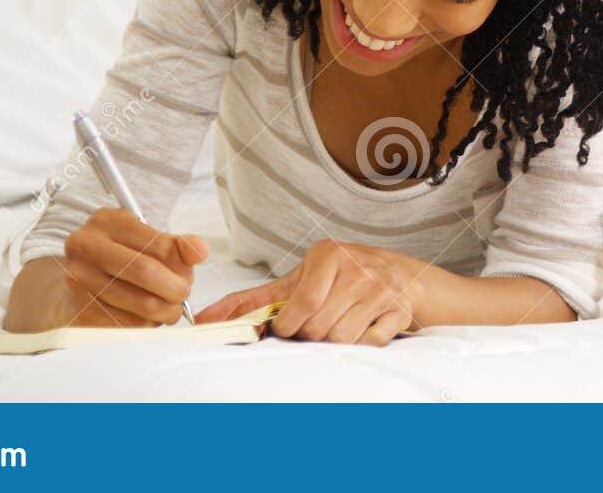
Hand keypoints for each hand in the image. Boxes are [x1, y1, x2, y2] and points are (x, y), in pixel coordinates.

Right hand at [58, 207, 209, 326]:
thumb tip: (201, 250)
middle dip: (176, 289)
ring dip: (166, 311)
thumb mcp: (146, 240)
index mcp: (108, 221)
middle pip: (148, 272)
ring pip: (142, 304)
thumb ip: (177, 245)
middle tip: (182, 295)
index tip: (188, 275)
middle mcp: (86, 246)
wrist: (80, 284)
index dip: (183, 265)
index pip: (160, 245)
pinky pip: (129, 326)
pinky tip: (145, 318)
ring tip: (167, 308)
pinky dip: (147, 326)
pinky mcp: (80, 311)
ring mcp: (79, 280)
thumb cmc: (120, 259)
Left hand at [197, 239, 420, 345]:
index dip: (290, 326)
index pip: (302, 304)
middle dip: (311, 335)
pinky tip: (359, 329)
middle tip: (315, 326)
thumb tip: (203, 319)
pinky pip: (371, 343)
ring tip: (336, 326)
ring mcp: (382, 290)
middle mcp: (358, 269)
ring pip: (343, 338)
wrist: (396, 272)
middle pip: (320, 326)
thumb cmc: (337, 277)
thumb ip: (251, 301)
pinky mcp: (399, 310)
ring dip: (333, 342)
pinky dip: (360, 345)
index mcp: (328, 256)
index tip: (289, 327)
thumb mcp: (296, 279)